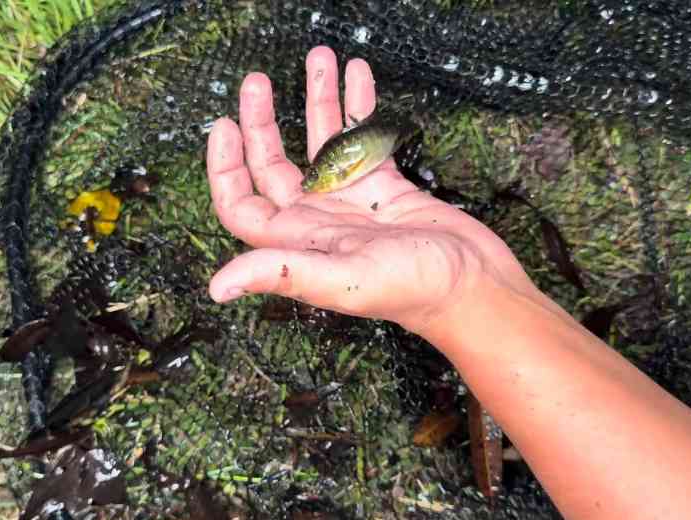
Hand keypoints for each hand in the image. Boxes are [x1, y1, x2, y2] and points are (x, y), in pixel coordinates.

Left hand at [205, 46, 539, 334]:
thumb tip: (217, 289)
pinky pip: (363, 138)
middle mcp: (317, 218)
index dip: (225, 168)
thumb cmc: (413, 290)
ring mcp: (350, 199)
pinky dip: (359, 105)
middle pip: (274, 166)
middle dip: (261, 121)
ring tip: (319, 58)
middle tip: (257, 81)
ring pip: (321, 143)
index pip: (242, 205)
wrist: (473, 285)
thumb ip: (282, 273)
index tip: (224, 123)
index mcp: (298, 241)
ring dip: (316, 100)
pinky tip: (357, 73)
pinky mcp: (384, 185)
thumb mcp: (344, 280)